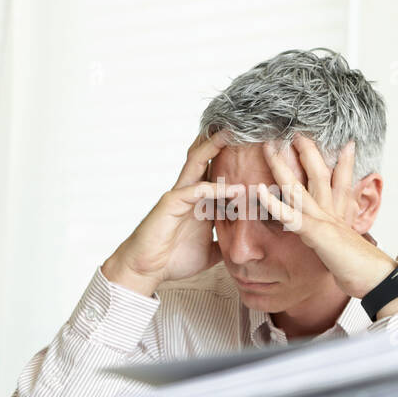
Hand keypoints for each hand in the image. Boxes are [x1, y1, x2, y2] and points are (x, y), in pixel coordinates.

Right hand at [102, 131, 227, 296]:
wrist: (146, 271)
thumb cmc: (172, 260)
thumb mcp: (210, 253)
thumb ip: (225, 245)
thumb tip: (243, 248)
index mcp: (198, 201)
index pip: (216, 173)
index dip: (232, 160)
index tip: (252, 147)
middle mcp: (188, 193)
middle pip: (204, 157)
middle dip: (220, 141)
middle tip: (240, 125)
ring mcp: (178, 195)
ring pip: (197, 163)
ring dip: (214, 148)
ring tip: (231, 133)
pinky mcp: (171, 204)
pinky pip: (197, 190)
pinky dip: (217, 188)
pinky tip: (236, 189)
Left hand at [253, 135, 397, 316]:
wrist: (375, 279)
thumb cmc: (360, 267)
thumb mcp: (351, 246)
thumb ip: (345, 236)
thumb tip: (345, 236)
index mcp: (342, 213)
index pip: (341, 180)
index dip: (343, 161)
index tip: (345, 143)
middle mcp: (332, 211)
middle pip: (319, 173)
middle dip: (308, 151)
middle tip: (296, 132)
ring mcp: (323, 219)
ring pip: (299, 187)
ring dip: (283, 166)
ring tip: (270, 147)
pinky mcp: (315, 233)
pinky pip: (291, 216)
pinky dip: (274, 203)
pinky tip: (260, 191)